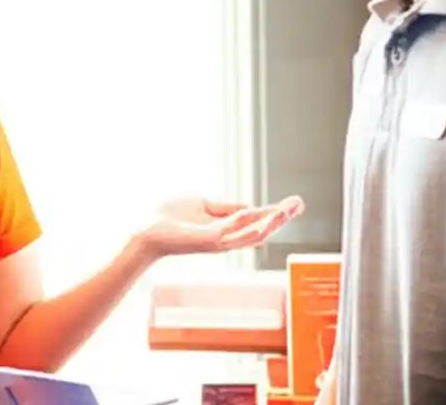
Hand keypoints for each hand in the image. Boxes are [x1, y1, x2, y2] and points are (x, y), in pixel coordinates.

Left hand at [135, 195, 303, 258]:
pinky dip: (244, 221)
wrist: (146, 229)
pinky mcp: (207, 241)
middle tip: (299, 204)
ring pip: (250, 234)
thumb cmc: (170, 217)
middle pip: (261, 229)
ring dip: (270, 221)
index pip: (257, 220)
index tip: (295, 203)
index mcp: (226, 228)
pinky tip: (257, 211)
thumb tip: (249, 205)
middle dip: (281, 217)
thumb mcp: (204, 205)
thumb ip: (225, 207)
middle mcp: (226, 238)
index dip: (277, 213)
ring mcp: (218, 241)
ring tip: (286, 210)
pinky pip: (231, 232)